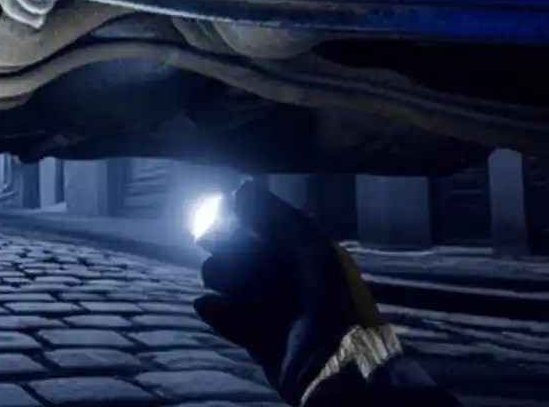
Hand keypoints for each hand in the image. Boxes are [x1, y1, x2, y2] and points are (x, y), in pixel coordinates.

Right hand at [193, 181, 389, 404]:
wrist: (338, 365)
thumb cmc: (333, 301)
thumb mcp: (313, 249)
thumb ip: (277, 216)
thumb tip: (239, 188)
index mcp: (296, 248)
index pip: (253, 221)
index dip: (236, 217)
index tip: (223, 216)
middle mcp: (277, 271)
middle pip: (230, 245)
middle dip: (228, 249)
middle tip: (234, 257)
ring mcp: (261, 302)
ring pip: (219, 275)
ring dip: (225, 278)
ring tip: (242, 293)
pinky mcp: (249, 332)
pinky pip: (216, 310)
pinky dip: (216, 308)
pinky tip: (218, 309)